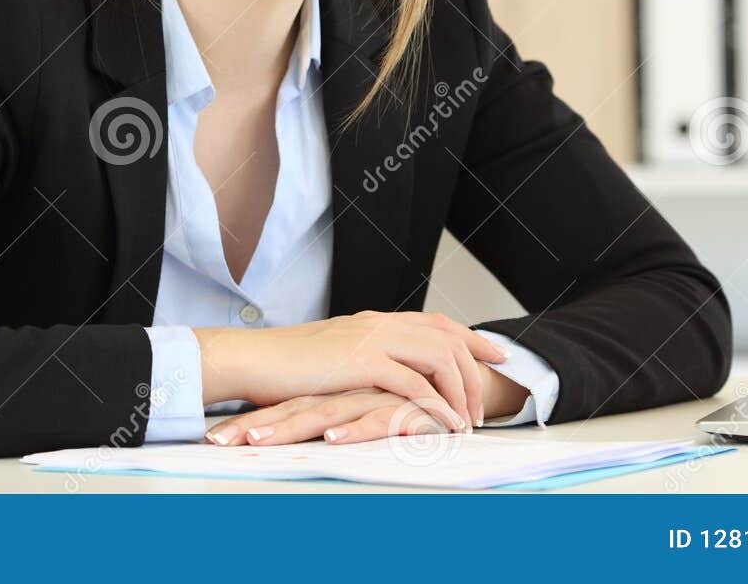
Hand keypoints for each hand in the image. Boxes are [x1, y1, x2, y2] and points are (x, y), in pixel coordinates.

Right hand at [193, 311, 511, 431]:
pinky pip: (415, 384)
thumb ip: (360, 362)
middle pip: (447, 337)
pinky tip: (446, 425)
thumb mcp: (331, 359)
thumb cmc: (282, 367)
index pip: (436, 322)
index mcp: (373, 321)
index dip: (470, 337)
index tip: (496, 353)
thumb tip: (383, 381)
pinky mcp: (362, 362)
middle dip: (476, 369)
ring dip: (460, 390)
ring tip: (467, 421)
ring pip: (439, 357)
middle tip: (487, 403)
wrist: (251, 359)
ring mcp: (371, 339)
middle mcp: (378, 323)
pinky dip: (437, 405)